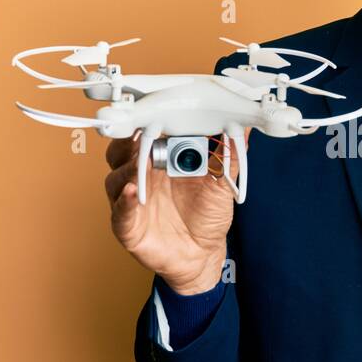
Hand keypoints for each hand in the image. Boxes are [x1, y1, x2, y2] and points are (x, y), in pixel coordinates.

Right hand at [104, 130, 248, 293]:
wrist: (203, 253)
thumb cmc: (207, 216)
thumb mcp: (223, 183)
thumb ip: (232, 155)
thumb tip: (245, 128)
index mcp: (161, 160)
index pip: (144, 132)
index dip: (145, 120)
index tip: (154, 108)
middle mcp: (142, 176)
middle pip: (121, 151)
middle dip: (129, 140)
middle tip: (142, 132)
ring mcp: (133, 200)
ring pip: (116, 178)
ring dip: (127, 168)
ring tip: (140, 161)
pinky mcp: (129, 226)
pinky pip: (121, 211)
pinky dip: (125, 200)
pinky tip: (135, 192)